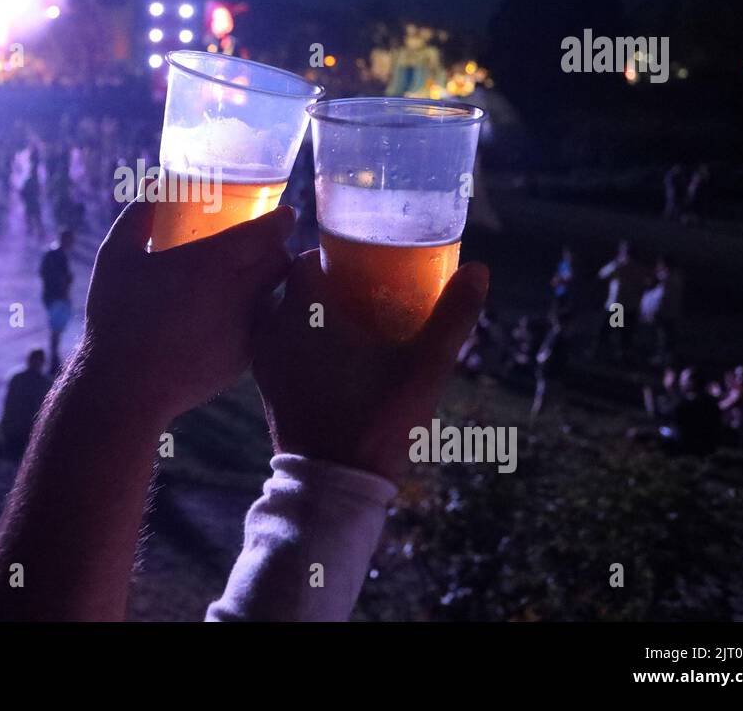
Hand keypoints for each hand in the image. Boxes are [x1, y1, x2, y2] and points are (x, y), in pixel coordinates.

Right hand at [80, 191, 294, 426]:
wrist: (125, 386)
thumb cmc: (116, 316)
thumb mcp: (116, 255)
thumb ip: (138, 215)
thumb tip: (155, 185)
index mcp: (215, 261)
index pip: (271, 232)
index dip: (280, 219)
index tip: (281, 214)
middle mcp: (241, 293)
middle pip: (281, 262)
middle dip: (277, 250)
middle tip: (261, 246)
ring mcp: (247, 329)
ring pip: (275, 297)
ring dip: (268, 285)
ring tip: (245, 284)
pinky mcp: (245, 360)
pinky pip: (262, 330)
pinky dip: (254, 319)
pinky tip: (230, 321)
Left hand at [253, 250, 488, 481]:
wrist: (334, 487)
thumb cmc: (377, 423)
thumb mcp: (424, 369)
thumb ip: (452, 318)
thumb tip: (478, 269)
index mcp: (300, 316)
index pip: (304, 262)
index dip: (333, 256)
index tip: (363, 262)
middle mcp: (271, 333)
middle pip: (295, 289)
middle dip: (328, 285)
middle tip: (366, 289)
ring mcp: (264, 362)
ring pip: (286, 319)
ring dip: (315, 314)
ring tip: (355, 320)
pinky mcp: (266, 388)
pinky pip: (281, 348)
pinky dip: (303, 342)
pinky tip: (338, 355)